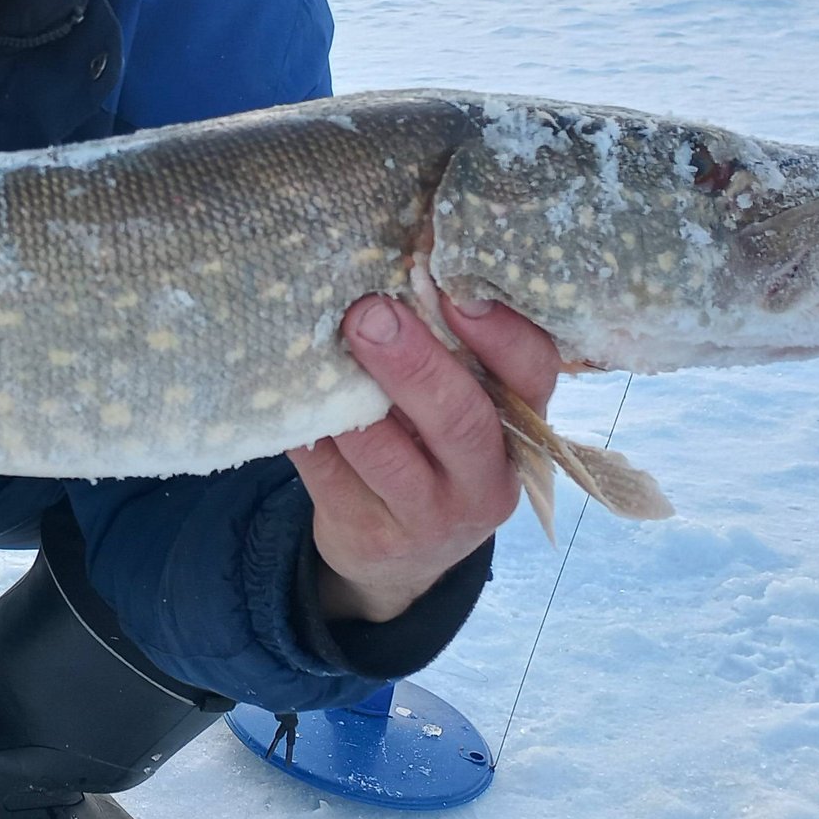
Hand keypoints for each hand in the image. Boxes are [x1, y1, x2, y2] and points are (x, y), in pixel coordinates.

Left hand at [285, 295, 554, 623]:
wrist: (400, 554)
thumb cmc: (429, 446)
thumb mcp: (458, 403)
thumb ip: (443, 348)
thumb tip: (384, 264)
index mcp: (520, 427)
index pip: (533, 372)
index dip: (500, 332)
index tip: (455, 291)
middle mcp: (486, 478)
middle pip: (460, 419)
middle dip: (413, 363)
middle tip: (367, 314)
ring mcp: (430, 517)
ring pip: (384, 453)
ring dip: (345, 397)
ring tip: (314, 344)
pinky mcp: (370, 536)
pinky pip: (327, 474)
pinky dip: (304, 428)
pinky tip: (284, 394)